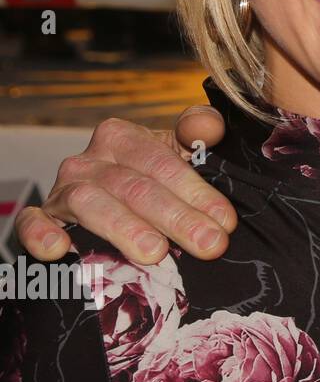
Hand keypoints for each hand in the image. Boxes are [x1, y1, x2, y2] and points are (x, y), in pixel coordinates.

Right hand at [15, 106, 235, 264]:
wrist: (113, 202)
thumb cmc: (155, 179)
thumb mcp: (180, 153)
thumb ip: (199, 136)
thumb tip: (209, 128)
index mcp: (123, 137)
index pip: (163, 163)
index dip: (197, 192)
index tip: (225, 221)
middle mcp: (90, 160)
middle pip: (135, 187)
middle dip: (176, 218)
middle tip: (208, 244)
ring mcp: (62, 190)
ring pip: (92, 205)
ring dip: (124, 229)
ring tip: (155, 252)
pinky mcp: (40, 218)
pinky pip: (32, 223)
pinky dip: (41, 234)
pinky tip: (59, 249)